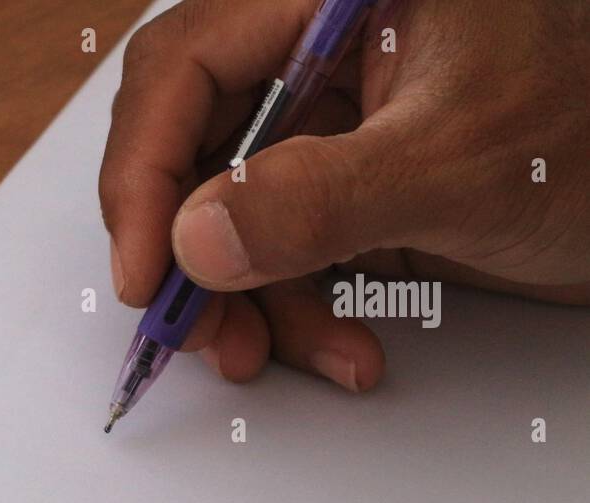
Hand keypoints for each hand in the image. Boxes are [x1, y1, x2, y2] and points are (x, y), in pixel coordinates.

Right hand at [100, 0, 589, 390]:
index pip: (183, 66)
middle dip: (187, 252)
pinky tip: (341, 346)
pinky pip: (272, 250)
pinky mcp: (337, 184)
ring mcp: (324, 121)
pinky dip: (289, 311)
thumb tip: (195, 241)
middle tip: (197, 328)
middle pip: (187, 146)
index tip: (146, 268)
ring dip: (240, 301)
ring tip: (270, 354)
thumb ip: (319, 199)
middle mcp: (316, 48)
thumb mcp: (458, 164)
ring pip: (221, 212)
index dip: (143, 171)